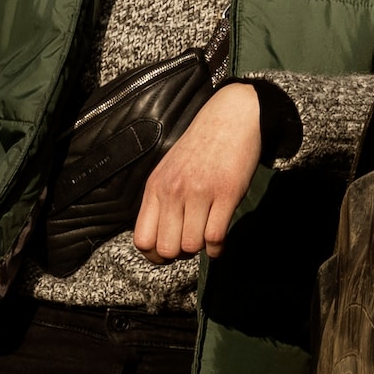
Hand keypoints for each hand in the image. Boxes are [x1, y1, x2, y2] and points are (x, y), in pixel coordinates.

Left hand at [133, 83, 262, 261]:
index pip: (142, 239)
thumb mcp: (169, 170)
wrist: (230, 118)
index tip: (169, 252)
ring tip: (206, 236)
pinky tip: (219, 239)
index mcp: (155, 187)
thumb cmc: (200, 148)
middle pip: (167, 248)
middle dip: (180, 254)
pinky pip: (215, 237)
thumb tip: (159, 239)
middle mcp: (173, 191)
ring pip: (192, 246)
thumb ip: (161, 200)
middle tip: (191, 243)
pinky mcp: (226, 193)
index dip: (155, 255)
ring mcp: (199, 192)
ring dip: (201, 249)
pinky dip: (218, 247)